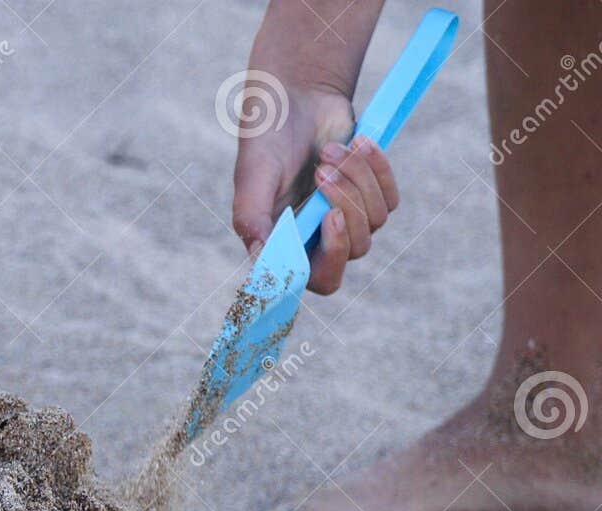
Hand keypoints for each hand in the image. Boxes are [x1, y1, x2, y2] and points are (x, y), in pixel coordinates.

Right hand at [231, 83, 400, 294]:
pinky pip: (390, 197)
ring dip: (357, 180)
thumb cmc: (266, 139)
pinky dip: (377, 168)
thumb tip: (259, 258)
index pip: (318, 278)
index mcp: (286, 244)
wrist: (296, 100)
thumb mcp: (253, 177)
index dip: (331, 257)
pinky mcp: (370, 196)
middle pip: (355, 250)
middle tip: (322, 171)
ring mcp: (348, 218)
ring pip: (375, 221)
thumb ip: (251, 218)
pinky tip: (358, 142)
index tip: (330, 216)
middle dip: (346, 206)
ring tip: (330, 150)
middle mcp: (317, 238)